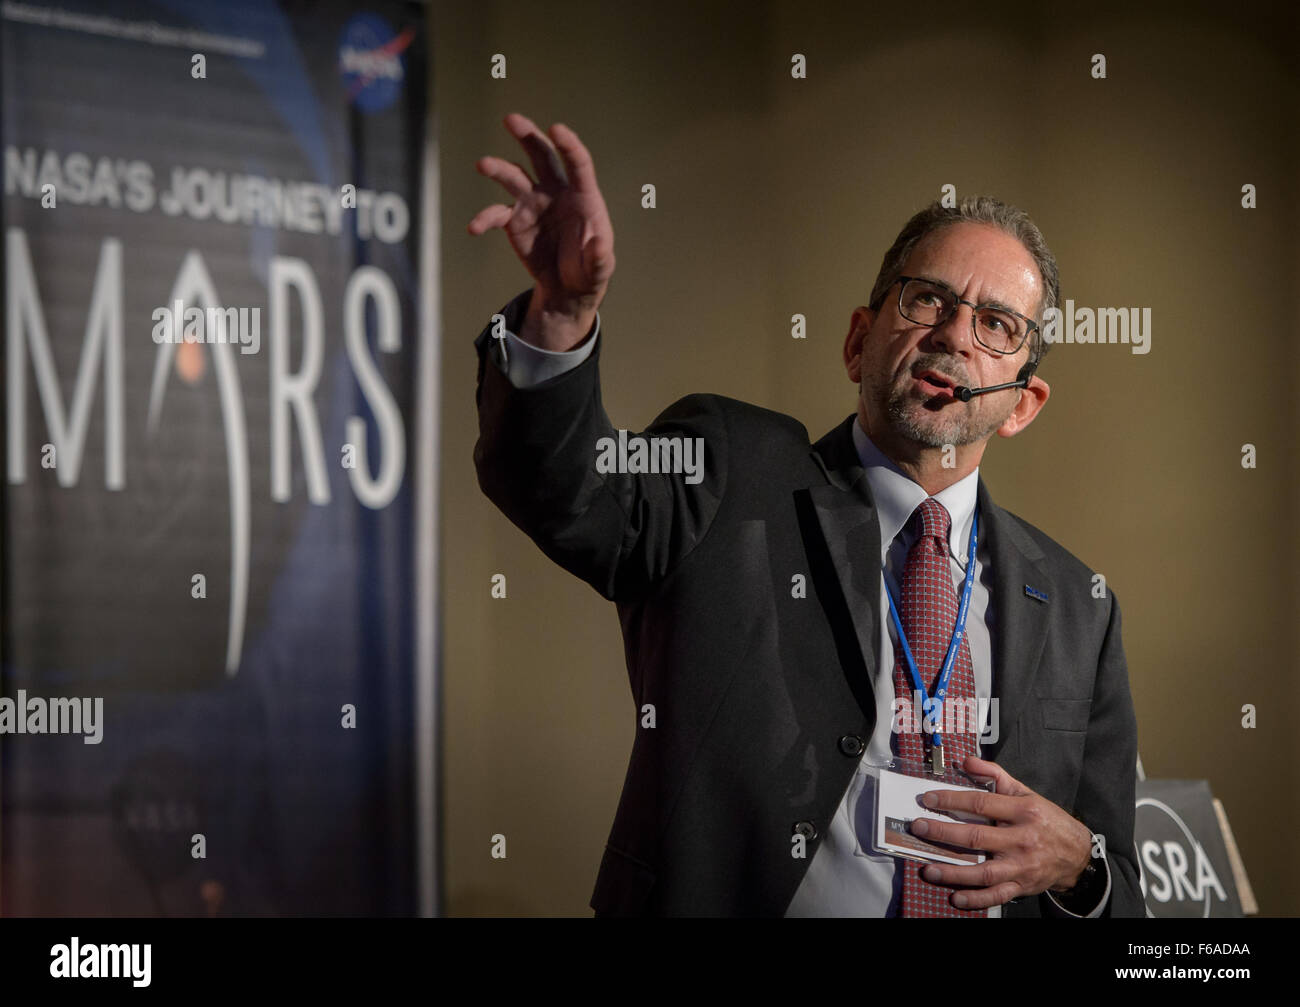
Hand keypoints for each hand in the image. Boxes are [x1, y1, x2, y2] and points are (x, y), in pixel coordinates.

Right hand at [468, 112, 614, 348]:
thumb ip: (599, 257)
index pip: (577, 163)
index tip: (555, 129)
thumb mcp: (600, 268)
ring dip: (498, 168)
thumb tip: (598, 244)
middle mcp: (556, 191)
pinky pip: (496, 214)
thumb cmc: (589, 270)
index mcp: (583, 196)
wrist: (567, 286)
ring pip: (514, 177)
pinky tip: (474, 228)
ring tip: (483, 164)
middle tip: (511, 119)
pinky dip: (484, 219)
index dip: (568, 145)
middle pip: (541, 156)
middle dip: (527, 136)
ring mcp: (533, 202)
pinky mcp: (514, 220)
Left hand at [908, 755, 1093, 910]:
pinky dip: (976, 899)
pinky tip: (955, 898)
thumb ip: (995, 775)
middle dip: (943, 834)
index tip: (929, 799)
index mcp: (1022, 811)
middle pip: (977, 837)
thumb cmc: (1046, 820)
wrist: (1077, 854)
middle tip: (918, 828)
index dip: (952, 801)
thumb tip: (967, 761)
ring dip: (953, 873)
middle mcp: (1022, 840)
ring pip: (984, 872)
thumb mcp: (1025, 792)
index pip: (981, 803)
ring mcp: (1022, 866)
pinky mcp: (1022, 886)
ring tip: (928, 870)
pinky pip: (997, 895)